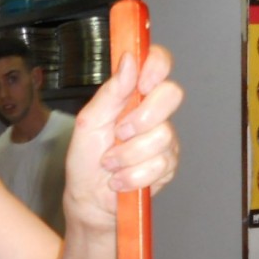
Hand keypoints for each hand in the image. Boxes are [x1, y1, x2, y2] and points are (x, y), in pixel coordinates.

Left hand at [64, 44, 182, 229]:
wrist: (89, 199)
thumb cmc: (86, 160)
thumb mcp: (89, 122)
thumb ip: (110, 92)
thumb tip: (129, 59)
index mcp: (134, 95)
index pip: (159, 64)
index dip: (157, 66)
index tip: (143, 83)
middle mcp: (154, 113)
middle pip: (172, 94)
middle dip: (141, 118)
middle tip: (119, 133)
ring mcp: (166, 139)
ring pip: (162, 136)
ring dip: (127, 155)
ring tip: (110, 164)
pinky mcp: (169, 165)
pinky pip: (159, 164)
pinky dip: (132, 175)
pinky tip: (119, 179)